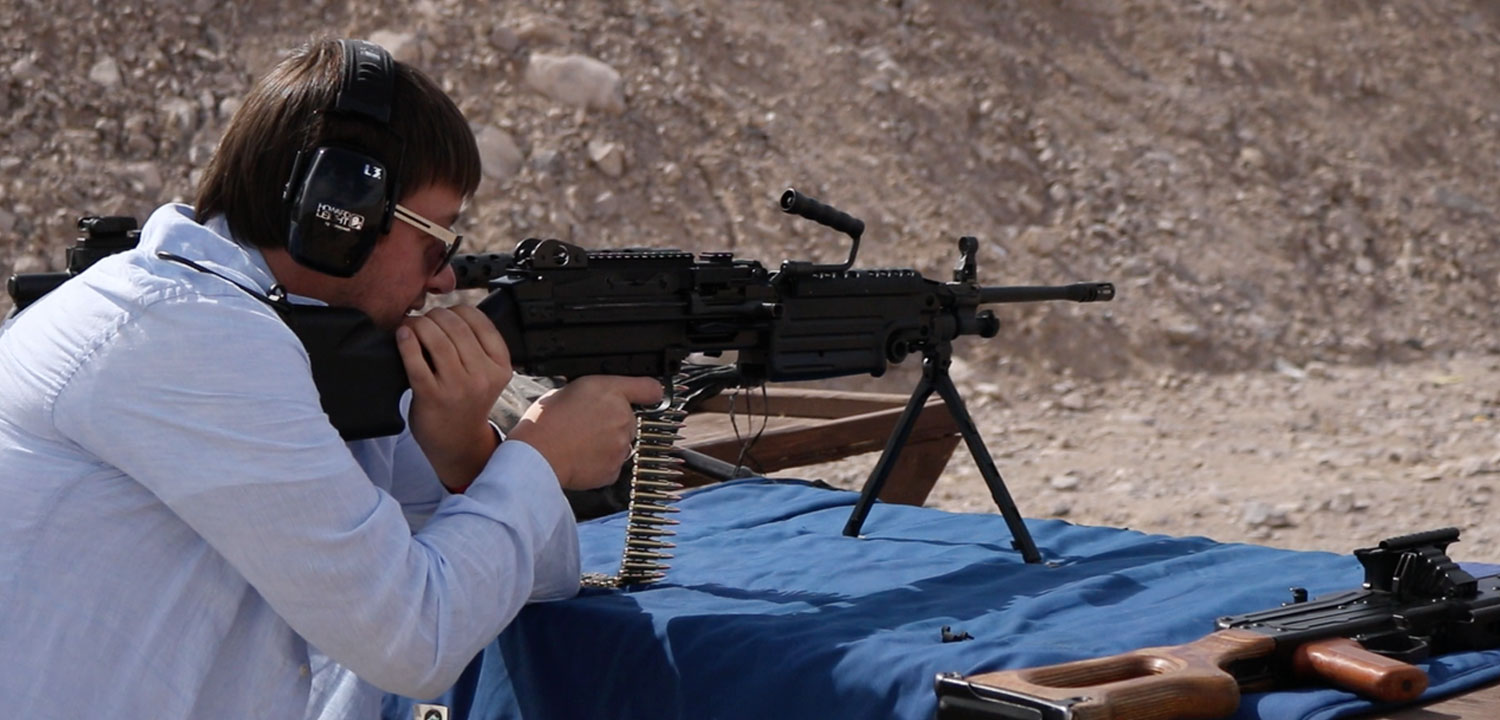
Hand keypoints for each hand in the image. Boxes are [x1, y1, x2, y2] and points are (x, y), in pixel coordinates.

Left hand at [397, 305, 512, 490]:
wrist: (458, 442)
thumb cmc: (468, 403)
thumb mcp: (488, 376)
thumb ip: (480, 348)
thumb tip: (450, 312)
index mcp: (500, 366)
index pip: (479, 322)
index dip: (458, 310)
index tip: (446, 314)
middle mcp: (483, 376)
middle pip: (456, 327)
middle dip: (435, 316)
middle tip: (424, 320)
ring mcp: (458, 387)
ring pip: (437, 340)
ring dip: (420, 325)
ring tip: (411, 326)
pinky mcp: (432, 397)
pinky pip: (416, 362)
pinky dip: (407, 343)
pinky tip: (403, 336)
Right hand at [506, 375, 664, 490]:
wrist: (536, 457)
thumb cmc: (544, 424)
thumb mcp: (565, 390)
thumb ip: (592, 392)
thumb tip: (596, 399)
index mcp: (610, 392)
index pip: (649, 388)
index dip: (648, 393)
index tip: (650, 397)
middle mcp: (622, 417)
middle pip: (630, 420)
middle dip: (614, 423)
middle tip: (586, 426)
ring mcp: (622, 445)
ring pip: (622, 443)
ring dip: (607, 444)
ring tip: (579, 443)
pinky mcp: (615, 469)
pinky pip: (613, 464)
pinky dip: (600, 463)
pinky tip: (581, 457)